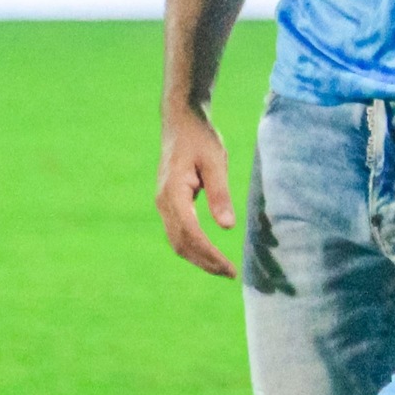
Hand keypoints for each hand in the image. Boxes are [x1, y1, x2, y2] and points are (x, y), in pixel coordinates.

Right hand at [155, 107, 237, 279]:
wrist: (181, 121)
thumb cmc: (200, 138)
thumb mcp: (216, 161)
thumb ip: (220, 193)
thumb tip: (227, 227)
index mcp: (174, 192)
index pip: (191, 233)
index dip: (210, 254)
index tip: (230, 267)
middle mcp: (163, 202)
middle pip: (181, 243)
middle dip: (205, 262)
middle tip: (231, 274)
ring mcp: (163, 203)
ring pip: (177, 241)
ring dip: (198, 258)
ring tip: (222, 268)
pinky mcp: (168, 203)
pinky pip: (177, 232)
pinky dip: (193, 247)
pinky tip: (209, 252)